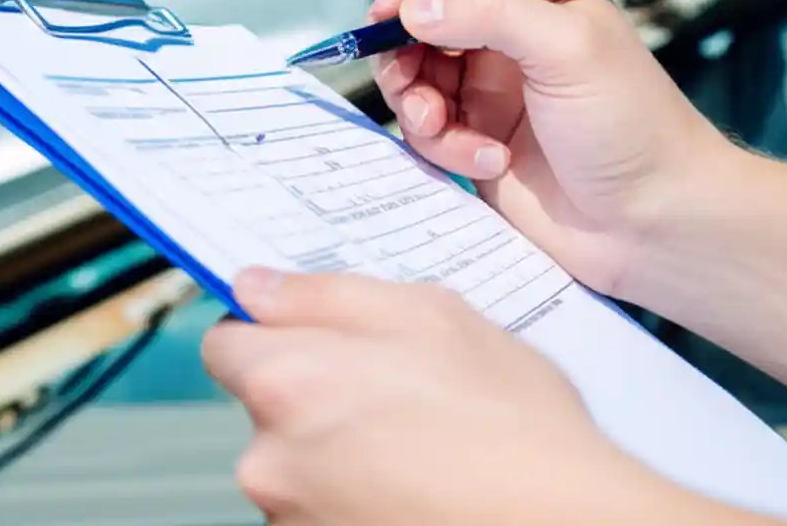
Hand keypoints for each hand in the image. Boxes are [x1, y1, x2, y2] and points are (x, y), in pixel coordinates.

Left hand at [202, 268, 754, 524]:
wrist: (561, 524)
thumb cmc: (509, 422)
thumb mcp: (430, 314)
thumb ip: (324, 293)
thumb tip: (254, 285)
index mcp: (284, 381)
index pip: (225, 345)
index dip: (269, 335)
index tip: (314, 340)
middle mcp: (268, 458)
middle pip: (263, 410)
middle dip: (311, 398)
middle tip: (391, 395)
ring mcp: (290, 517)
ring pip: (294, 467)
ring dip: (332, 456)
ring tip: (414, 451)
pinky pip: (317, 512)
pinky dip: (350, 502)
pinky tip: (412, 490)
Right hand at [366, 0, 732, 297]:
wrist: (651, 222)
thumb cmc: (630, 125)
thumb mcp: (567, 48)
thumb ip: (488, 13)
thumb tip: (411, 8)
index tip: (388, 18)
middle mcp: (504, 34)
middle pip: (415, 22)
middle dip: (404, 57)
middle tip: (411, 90)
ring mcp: (486, 90)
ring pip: (412, 80)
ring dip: (419, 108)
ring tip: (446, 131)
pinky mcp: (474, 140)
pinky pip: (427, 132)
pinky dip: (446, 148)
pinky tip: (491, 163)